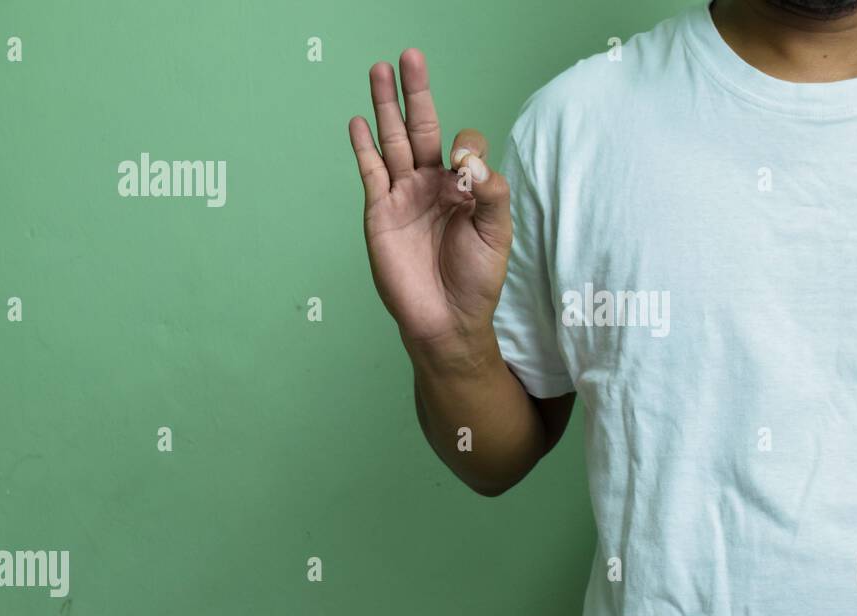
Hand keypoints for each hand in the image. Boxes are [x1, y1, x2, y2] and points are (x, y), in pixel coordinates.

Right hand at [348, 49, 512, 352]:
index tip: (469, 172)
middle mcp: (432, 184)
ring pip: (392, 141)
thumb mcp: (496, 233)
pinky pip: (370, 172)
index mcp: (464, 186)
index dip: (468, 149)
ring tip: (379, 70)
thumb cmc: (476, 279)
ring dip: (385, 106)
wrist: (447, 319)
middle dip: (416, 92)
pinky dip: (364, 147)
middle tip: (410, 56)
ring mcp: (404, 195)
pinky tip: (359, 121)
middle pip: (421, 126)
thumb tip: (470, 160)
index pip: (465, 145)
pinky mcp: (380, 212)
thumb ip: (490, 192)